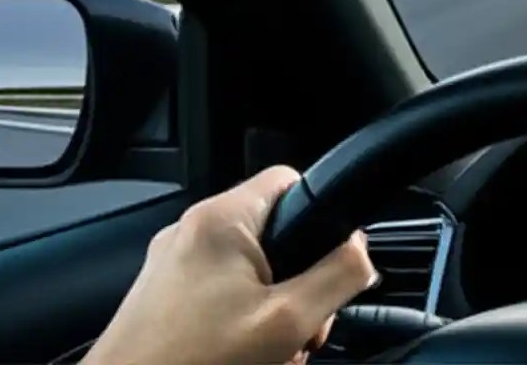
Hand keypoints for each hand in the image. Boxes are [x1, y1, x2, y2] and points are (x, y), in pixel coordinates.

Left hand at [83, 166, 377, 364]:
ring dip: (277, 311)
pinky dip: (247, 323)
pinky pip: (225, 296)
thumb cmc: (194, 363)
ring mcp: (174, 268)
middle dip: (303, 284)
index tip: (335, 263)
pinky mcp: (165, 300)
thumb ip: (337, 276)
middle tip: (302, 328)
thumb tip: (361, 251)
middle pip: (278, 236)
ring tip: (273, 352)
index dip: (325, 217)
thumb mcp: (287, 321)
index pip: (292, 181)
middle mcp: (191, 233)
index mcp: (219, 221)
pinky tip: (248, 356)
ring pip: (254, 273)